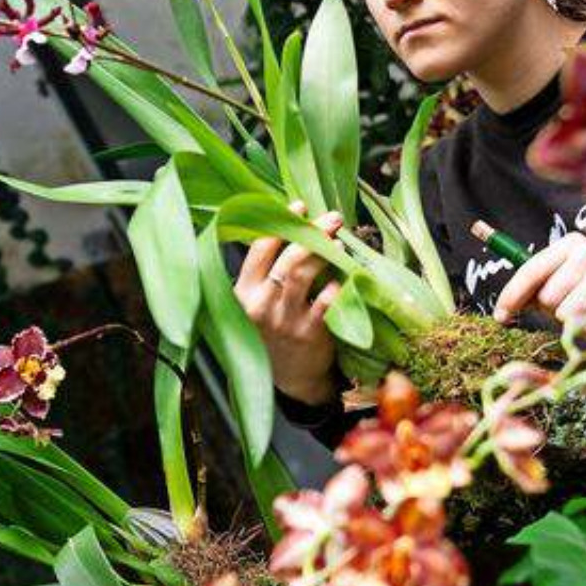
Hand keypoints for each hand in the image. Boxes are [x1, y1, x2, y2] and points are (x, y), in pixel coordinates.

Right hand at [233, 202, 342, 405]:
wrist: (288, 379)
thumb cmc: (273, 330)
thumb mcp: (257, 302)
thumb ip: (266, 271)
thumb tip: (293, 223)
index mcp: (242, 293)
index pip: (258, 250)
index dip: (279, 224)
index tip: (298, 206)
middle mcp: (260, 306)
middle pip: (286, 260)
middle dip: (311, 232)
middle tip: (331, 218)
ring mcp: (284, 321)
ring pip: (304, 275)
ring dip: (325, 253)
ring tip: (339, 241)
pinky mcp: (309, 334)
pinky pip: (326, 301)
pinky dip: (336, 285)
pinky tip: (343, 278)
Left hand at [493, 231, 585, 334]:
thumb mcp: (563, 276)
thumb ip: (534, 287)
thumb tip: (500, 314)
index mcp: (569, 244)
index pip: (530, 271)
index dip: (511, 296)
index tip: (499, 317)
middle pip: (548, 297)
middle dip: (550, 310)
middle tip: (565, 307)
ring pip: (569, 313)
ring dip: (570, 321)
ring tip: (582, 313)